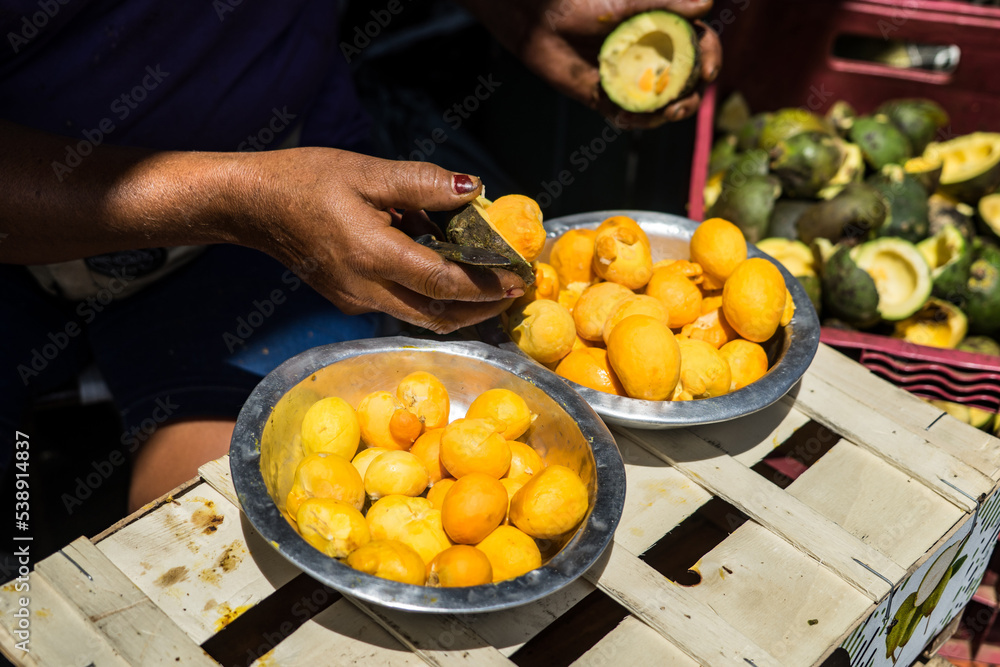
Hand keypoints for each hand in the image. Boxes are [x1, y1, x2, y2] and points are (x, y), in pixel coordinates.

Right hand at [241, 148, 525, 333]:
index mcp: (371, 254)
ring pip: (422, 318)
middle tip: (515, 289)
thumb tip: (475, 191)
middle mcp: (365, 289)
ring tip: (491, 287)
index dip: (486, 286)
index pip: (444, 283)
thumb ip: (424, 184)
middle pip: (439, 315)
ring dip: (459, 309)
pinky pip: (402, 307)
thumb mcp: (367, 172)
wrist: (252, 206)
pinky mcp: (351, 301)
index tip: (519, 278)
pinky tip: (444, 271)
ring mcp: (356, 301)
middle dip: (482, 308)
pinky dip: (431, 297)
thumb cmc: (306, 181)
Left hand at [467, 0, 721, 128]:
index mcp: (664, 32)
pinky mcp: (608, 97)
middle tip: (683, 104)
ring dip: (666, 115)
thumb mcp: (628, 3)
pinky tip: (630, 118)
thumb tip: (707, 4)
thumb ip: (666, 4)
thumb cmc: (584, 4)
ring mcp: (631, 80)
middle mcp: (652, 58)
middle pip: (685, 84)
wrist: (543, 23)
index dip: (710, 59)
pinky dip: (634, 120)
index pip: (699, 47)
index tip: (709, 71)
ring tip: (663, 114)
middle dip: (691, 98)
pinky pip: (629, 116)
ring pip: (660, 105)